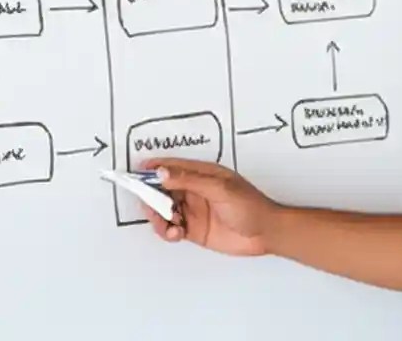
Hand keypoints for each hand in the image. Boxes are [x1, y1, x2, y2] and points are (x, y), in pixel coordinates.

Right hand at [140, 158, 279, 256]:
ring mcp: (193, 210)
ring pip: (164, 210)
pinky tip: (176, 233)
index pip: (172, 168)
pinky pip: (171, 228)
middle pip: (162, 190)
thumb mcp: (219, 189)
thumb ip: (189, 181)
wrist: (265, 233)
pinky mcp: (193, 229)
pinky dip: (167, 231)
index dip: (153, 169)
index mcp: (202, 174)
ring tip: (169, 224)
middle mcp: (195, 190)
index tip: (135, 174)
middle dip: (151, 197)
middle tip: (150, 205)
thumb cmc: (250, 206)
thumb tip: (162, 173)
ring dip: (159, 217)